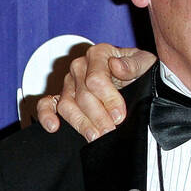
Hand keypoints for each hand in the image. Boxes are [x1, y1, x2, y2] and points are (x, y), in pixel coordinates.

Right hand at [36, 44, 156, 139]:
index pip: (96, 79)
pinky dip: (46, 114)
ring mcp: (69, 82)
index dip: (108, 99)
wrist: (133, 72)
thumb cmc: (137, 67)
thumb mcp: (144, 61)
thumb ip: (133, 64)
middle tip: (110, 130)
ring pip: (67, 104)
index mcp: (99, 54)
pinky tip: (53, 126)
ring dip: (80, 122)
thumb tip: (117, 66)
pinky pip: (47, 104)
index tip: (119, 115)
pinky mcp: (62, 95)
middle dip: (97, 116)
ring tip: (95, 136)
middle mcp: (80, 67)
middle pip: (82, 95)